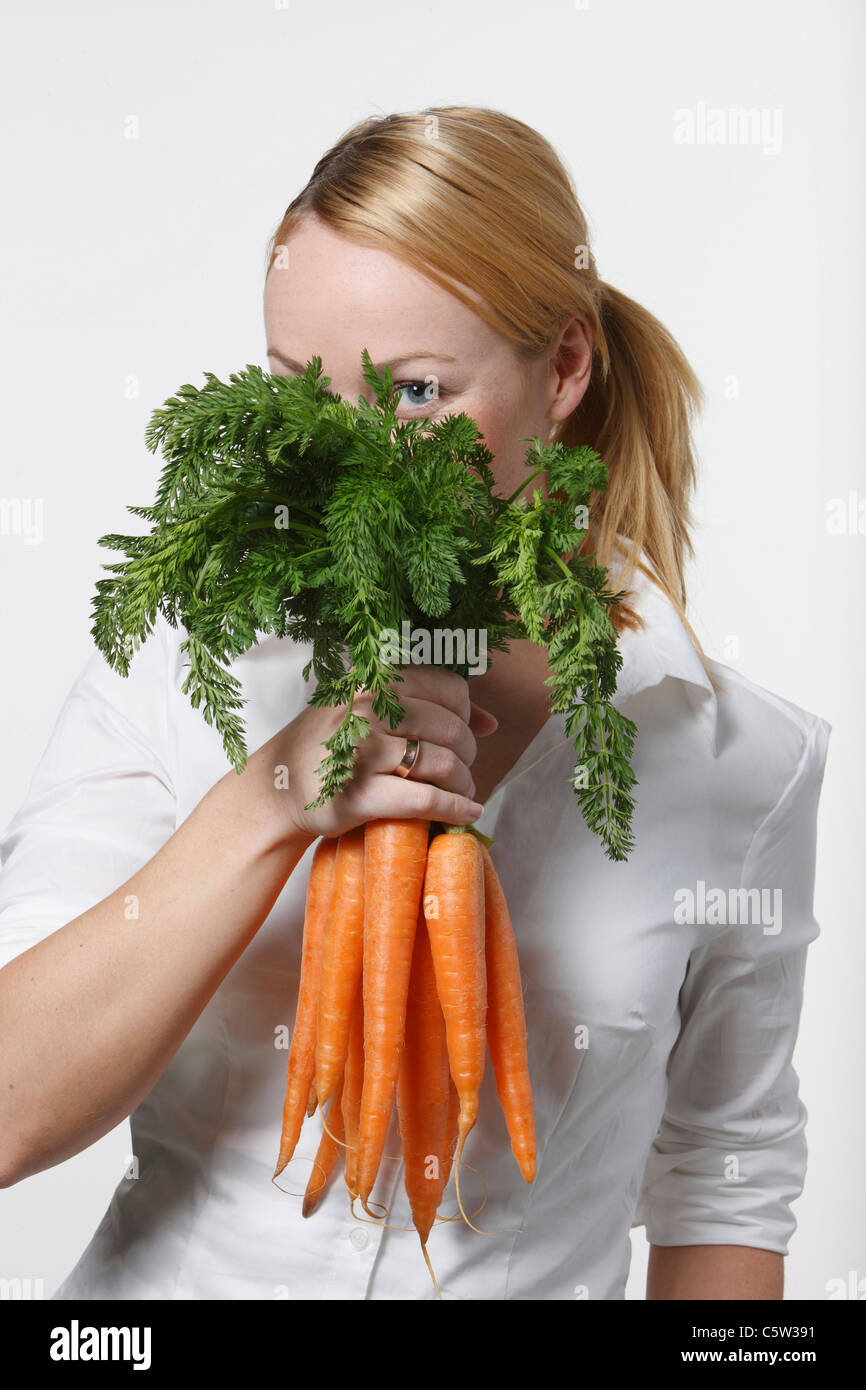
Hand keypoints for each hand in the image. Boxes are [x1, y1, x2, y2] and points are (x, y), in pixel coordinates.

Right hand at [239, 666, 497, 845]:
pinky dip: (457, 810)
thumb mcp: (370, 711)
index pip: (450, 688)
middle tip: (460, 771)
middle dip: (468, 755)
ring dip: (465, 785)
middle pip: (454, 729)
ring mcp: (363, 750)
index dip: (466, 715)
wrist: (277, 788)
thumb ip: (429, 706)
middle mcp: (368, 708)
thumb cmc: (331, 746)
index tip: (459, 735)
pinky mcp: (360, 794)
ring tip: (461, 793)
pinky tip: (467, 815)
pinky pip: (428, 800)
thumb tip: (492, 722)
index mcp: (374, 679)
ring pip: (446, 764)